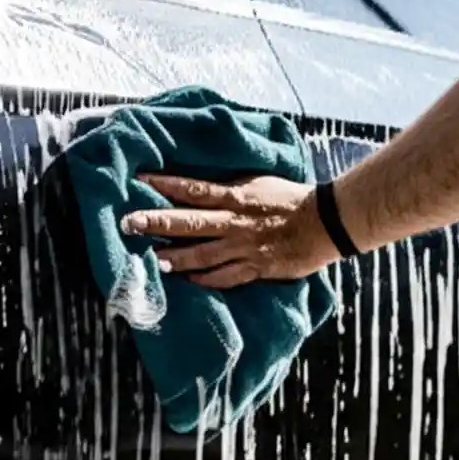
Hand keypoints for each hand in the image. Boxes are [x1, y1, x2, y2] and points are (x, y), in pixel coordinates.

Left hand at [120, 174, 341, 288]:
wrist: (327, 222)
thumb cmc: (292, 198)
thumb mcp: (259, 182)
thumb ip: (230, 186)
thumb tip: (200, 184)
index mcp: (236, 196)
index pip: (193, 189)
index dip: (165, 184)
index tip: (139, 179)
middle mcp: (234, 222)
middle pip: (189, 222)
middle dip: (158, 222)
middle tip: (131, 223)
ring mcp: (243, 248)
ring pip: (202, 254)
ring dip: (175, 257)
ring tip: (152, 259)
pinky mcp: (255, 268)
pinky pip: (224, 277)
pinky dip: (204, 279)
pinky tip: (186, 280)